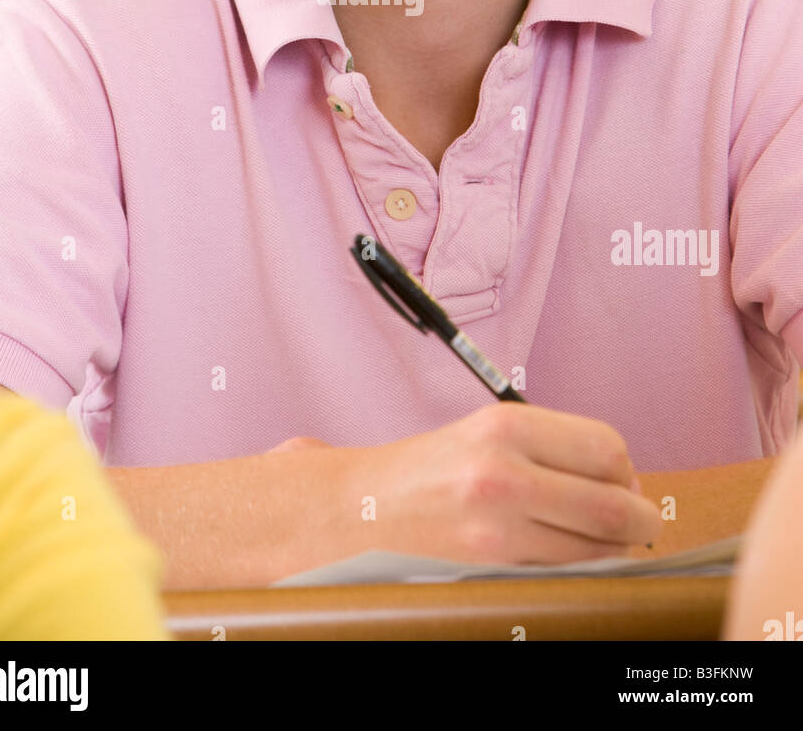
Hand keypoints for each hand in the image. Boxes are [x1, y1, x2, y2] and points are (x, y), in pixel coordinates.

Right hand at [338, 402, 661, 565]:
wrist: (361, 511)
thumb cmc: (431, 471)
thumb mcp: (489, 433)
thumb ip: (555, 447)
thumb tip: (627, 482)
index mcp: (506, 426)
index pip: (607, 448)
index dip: (628, 470)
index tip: (626, 482)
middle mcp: (503, 474)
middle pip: (614, 505)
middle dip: (640, 520)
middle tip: (640, 523)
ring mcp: (496, 530)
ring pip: (597, 550)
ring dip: (614, 551)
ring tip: (602, 543)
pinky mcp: (490, 572)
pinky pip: (564, 576)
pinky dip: (580, 571)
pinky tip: (567, 559)